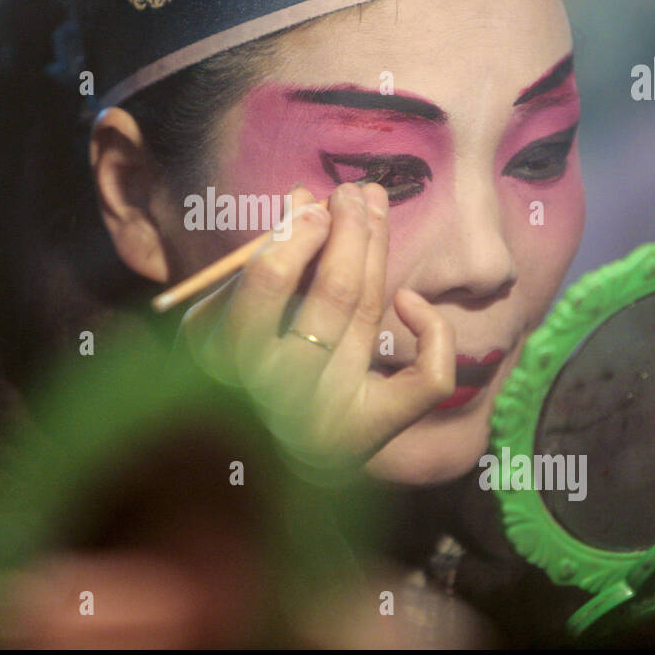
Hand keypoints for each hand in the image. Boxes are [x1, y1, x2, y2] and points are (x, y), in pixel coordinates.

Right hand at [179, 182, 455, 465]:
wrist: (248, 461)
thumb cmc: (232, 371)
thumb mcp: (220, 319)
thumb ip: (257, 263)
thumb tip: (306, 200)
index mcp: (226, 361)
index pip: (268, 281)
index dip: (301, 233)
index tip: (313, 208)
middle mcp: (278, 393)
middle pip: (332, 294)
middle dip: (349, 229)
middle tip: (350, 192)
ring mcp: (328, 416)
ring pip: (367, 314)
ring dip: (375, 247)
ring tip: (372, 204)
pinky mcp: (373, 432)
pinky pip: (426, 380)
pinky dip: (433, 331)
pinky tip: (410, 300)